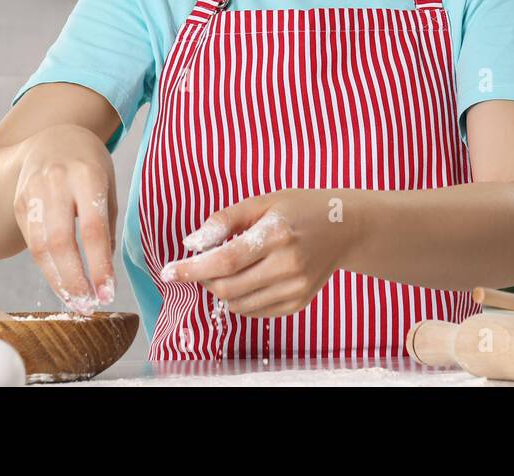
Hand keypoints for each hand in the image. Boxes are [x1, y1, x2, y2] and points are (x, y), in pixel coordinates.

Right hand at [12, 124, 118, 313]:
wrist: (51, 139)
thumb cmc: (89, 165)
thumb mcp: (107, 183)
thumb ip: (106, 223)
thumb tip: (103, 270)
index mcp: (87, 175)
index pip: (92, 228)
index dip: (99, 265)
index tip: (108, 293)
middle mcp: (56, 183)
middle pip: (61, 241)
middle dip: (75, 280)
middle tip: (89, 306)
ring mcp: (33, 193)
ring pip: (40, 247)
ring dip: (58, 281)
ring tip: (76, 303)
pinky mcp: (19, 205)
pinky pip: (33, 243)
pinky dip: (47, 268)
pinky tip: (62, 283)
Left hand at [160, 189, 352, 317]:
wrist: (345, 229)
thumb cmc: (299, 209)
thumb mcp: (262, 201)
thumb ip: (224, 220)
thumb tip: (191, 243)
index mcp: (277, 233)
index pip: (225, 260)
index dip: (192, 269)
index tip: (168, 272)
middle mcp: (288, 264)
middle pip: (228, 287)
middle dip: (203, 280)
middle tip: (200, 266)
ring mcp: (296, 287)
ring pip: (239, 305)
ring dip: (220, 291)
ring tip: (225, 271)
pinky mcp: (298, 302)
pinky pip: (255, 311)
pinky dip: (240, 300)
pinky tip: (246, 280)